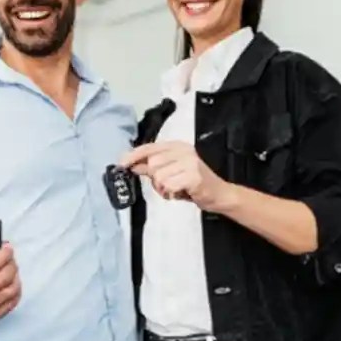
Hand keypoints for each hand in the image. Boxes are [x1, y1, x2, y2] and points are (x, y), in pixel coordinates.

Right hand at [0, 240, 20, 318]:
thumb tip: (5, 246)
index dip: (1, 258)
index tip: (8, 249)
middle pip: (1, 280)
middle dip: (11, 265)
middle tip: (11, 259)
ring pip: (10, 291)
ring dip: (15, 277)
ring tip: (11, 270)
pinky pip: (13, 301)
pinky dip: (16, 289)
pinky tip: (11, 282)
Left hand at [120, 140, 234, 210]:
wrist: (219, 194)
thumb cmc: (194, 183)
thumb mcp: (171, 173)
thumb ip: (152, 168)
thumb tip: (133, 165)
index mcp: (177, 146)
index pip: (149, 147)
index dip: (133, 155)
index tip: (121, 164)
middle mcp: (183, 151)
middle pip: (152, 163)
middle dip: (155, 179)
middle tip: (166, 186)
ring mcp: (190, 162)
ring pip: (159, 176)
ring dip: (163, 188)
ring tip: (174, 190)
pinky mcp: (193, 176)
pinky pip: (169, 185)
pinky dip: (170, 193)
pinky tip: (179, 193)